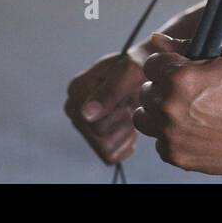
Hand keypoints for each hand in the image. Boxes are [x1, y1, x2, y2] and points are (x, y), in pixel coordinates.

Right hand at [65, 51, 144, 165]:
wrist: (148, 71)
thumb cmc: (139, 65)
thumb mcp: (130, 72)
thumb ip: (110, 91)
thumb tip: (84, 114)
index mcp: (76, 89)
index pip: (91, 120)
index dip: (116, 112)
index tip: (126, 95)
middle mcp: (73, 109)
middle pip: (99, 135)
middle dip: (122, 121)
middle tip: (130, 103)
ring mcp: (82, 125)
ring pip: (105, 148)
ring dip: (125, 132)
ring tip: (131, 112)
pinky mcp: (95, 139)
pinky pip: (110, 156)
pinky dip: (126, 145)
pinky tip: (130, 126)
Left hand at [132, 32, 221, 174]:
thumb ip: (185, 47)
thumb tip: (157, 39)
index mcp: (179, 76)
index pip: (151, 64)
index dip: (164, 66)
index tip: (173, 72)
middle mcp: (169, 104)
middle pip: (145, 90)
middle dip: (161, 89)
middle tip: (182, 94)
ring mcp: (169, 131)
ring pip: (143, 116)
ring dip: (156, 113)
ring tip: (177, 113)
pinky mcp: (174, 154)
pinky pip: (157, 141)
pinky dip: (168, 136)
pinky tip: (188, 131)